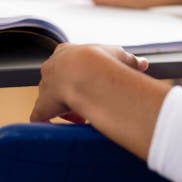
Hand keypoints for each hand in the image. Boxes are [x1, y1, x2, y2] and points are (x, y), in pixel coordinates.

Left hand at [29, 43, 148, 123]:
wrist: (85, 74)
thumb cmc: (104, 62)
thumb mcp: (121, 57)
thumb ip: (130, 61)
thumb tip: (142, 64)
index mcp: (66, 52)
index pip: (69, 62)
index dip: (82, 75)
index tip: (94, 84)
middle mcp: (51, 68)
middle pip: (58, 81)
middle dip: (73, 92)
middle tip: (88, 103)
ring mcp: (44, 87)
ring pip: (50, 99)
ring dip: (65, 109)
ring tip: (82, 119)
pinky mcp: (42, 107)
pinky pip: (39, 117)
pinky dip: (45, 123)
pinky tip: (54, 130)